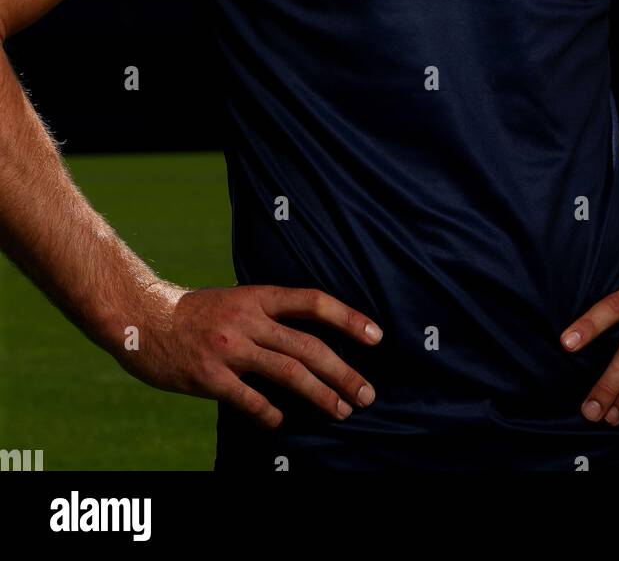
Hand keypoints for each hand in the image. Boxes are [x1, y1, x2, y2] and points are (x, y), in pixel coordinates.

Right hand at [112, 281, 383, 428]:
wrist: (142, 318)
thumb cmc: (196, 312)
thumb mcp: (236, 299)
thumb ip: (269, 315)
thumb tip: (311, 338)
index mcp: (257, 296)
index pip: (312, 302)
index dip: (347, 318)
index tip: (376, 336)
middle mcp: (248, 319)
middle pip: (308, 346)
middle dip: (343, 372)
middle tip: (367, 393)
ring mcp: (228, 348)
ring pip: (287, 372)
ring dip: (320, 394)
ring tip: (341, 410)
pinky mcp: (208, 376)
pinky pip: (248, 398)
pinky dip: (269, 412)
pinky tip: (282, 422)